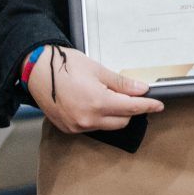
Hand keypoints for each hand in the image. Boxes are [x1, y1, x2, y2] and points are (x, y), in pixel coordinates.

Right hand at [26, 46, 164, 133]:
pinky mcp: (68, 129)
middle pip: (122, 121)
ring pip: (107, 126)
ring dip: (114, 115)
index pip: (131, 108)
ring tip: (107, 96)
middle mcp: (88, 119)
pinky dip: (99, 118)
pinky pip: (92, 127)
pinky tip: (93, 103)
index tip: (158, 105)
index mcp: (97, 102)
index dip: (147, 106)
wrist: (36, 71)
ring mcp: (77, 126)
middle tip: (130, 95)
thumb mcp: (98, 70)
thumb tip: (141, 89)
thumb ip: (121, 83)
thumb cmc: (64, 65)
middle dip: (130, 109)